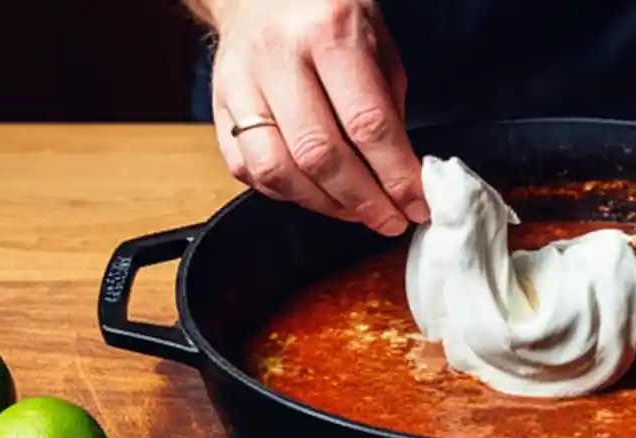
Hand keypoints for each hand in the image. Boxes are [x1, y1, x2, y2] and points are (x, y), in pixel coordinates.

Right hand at [209, 0, 427, 235]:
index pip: (367, 125)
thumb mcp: (376, 42)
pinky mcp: (218, 108)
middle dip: (364, 201)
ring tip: (356, 211)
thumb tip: (403, 176)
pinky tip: (316, 193)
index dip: (396, 176)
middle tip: (390, 220)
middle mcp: (280, 58)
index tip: (417, 204)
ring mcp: (241, 84)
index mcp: (330, 33)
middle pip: (320, 155)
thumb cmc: (327, 17)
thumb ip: (389, 107)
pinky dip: (287, 194)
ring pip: (278, 171)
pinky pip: (249, 170)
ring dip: (324, 205)